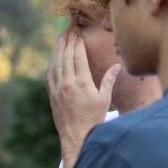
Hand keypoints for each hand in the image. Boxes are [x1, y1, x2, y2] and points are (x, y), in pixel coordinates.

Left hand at [46, 32, 119, 162]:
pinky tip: (54, 61)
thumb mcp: (105, 99)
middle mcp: (68, 83)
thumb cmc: (94, 118)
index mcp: (83, 82)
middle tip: (69, 31)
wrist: (76, 136)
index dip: (78, 43)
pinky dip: (53, 66)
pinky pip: (50, 77)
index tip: (78, 34)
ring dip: (59, 51)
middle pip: (66, 57)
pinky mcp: (52, 96)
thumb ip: (109, 80)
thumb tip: (117, 65)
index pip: (79, 56)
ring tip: (61, 40)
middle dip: (68, 43)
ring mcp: (58, 89)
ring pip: (57, 65)